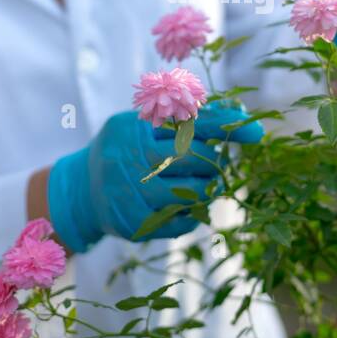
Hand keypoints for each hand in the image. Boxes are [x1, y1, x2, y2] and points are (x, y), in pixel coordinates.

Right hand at [46, 102, 263, 252]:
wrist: (80, 190)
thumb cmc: (124, 150)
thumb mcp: (144, 124)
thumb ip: (186, 118)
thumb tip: (239, 114)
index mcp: (136, 127)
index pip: (190, 122)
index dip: (227, 126)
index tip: (257, 132)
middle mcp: (131, 158)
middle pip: (195, 158)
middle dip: (213, 162)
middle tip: (213, 164)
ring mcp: (131, 193)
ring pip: (192, 192)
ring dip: (207, 189)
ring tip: (202, 184)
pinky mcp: (134, 222)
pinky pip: (181, 221)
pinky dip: (192, 214)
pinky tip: (183, 205)